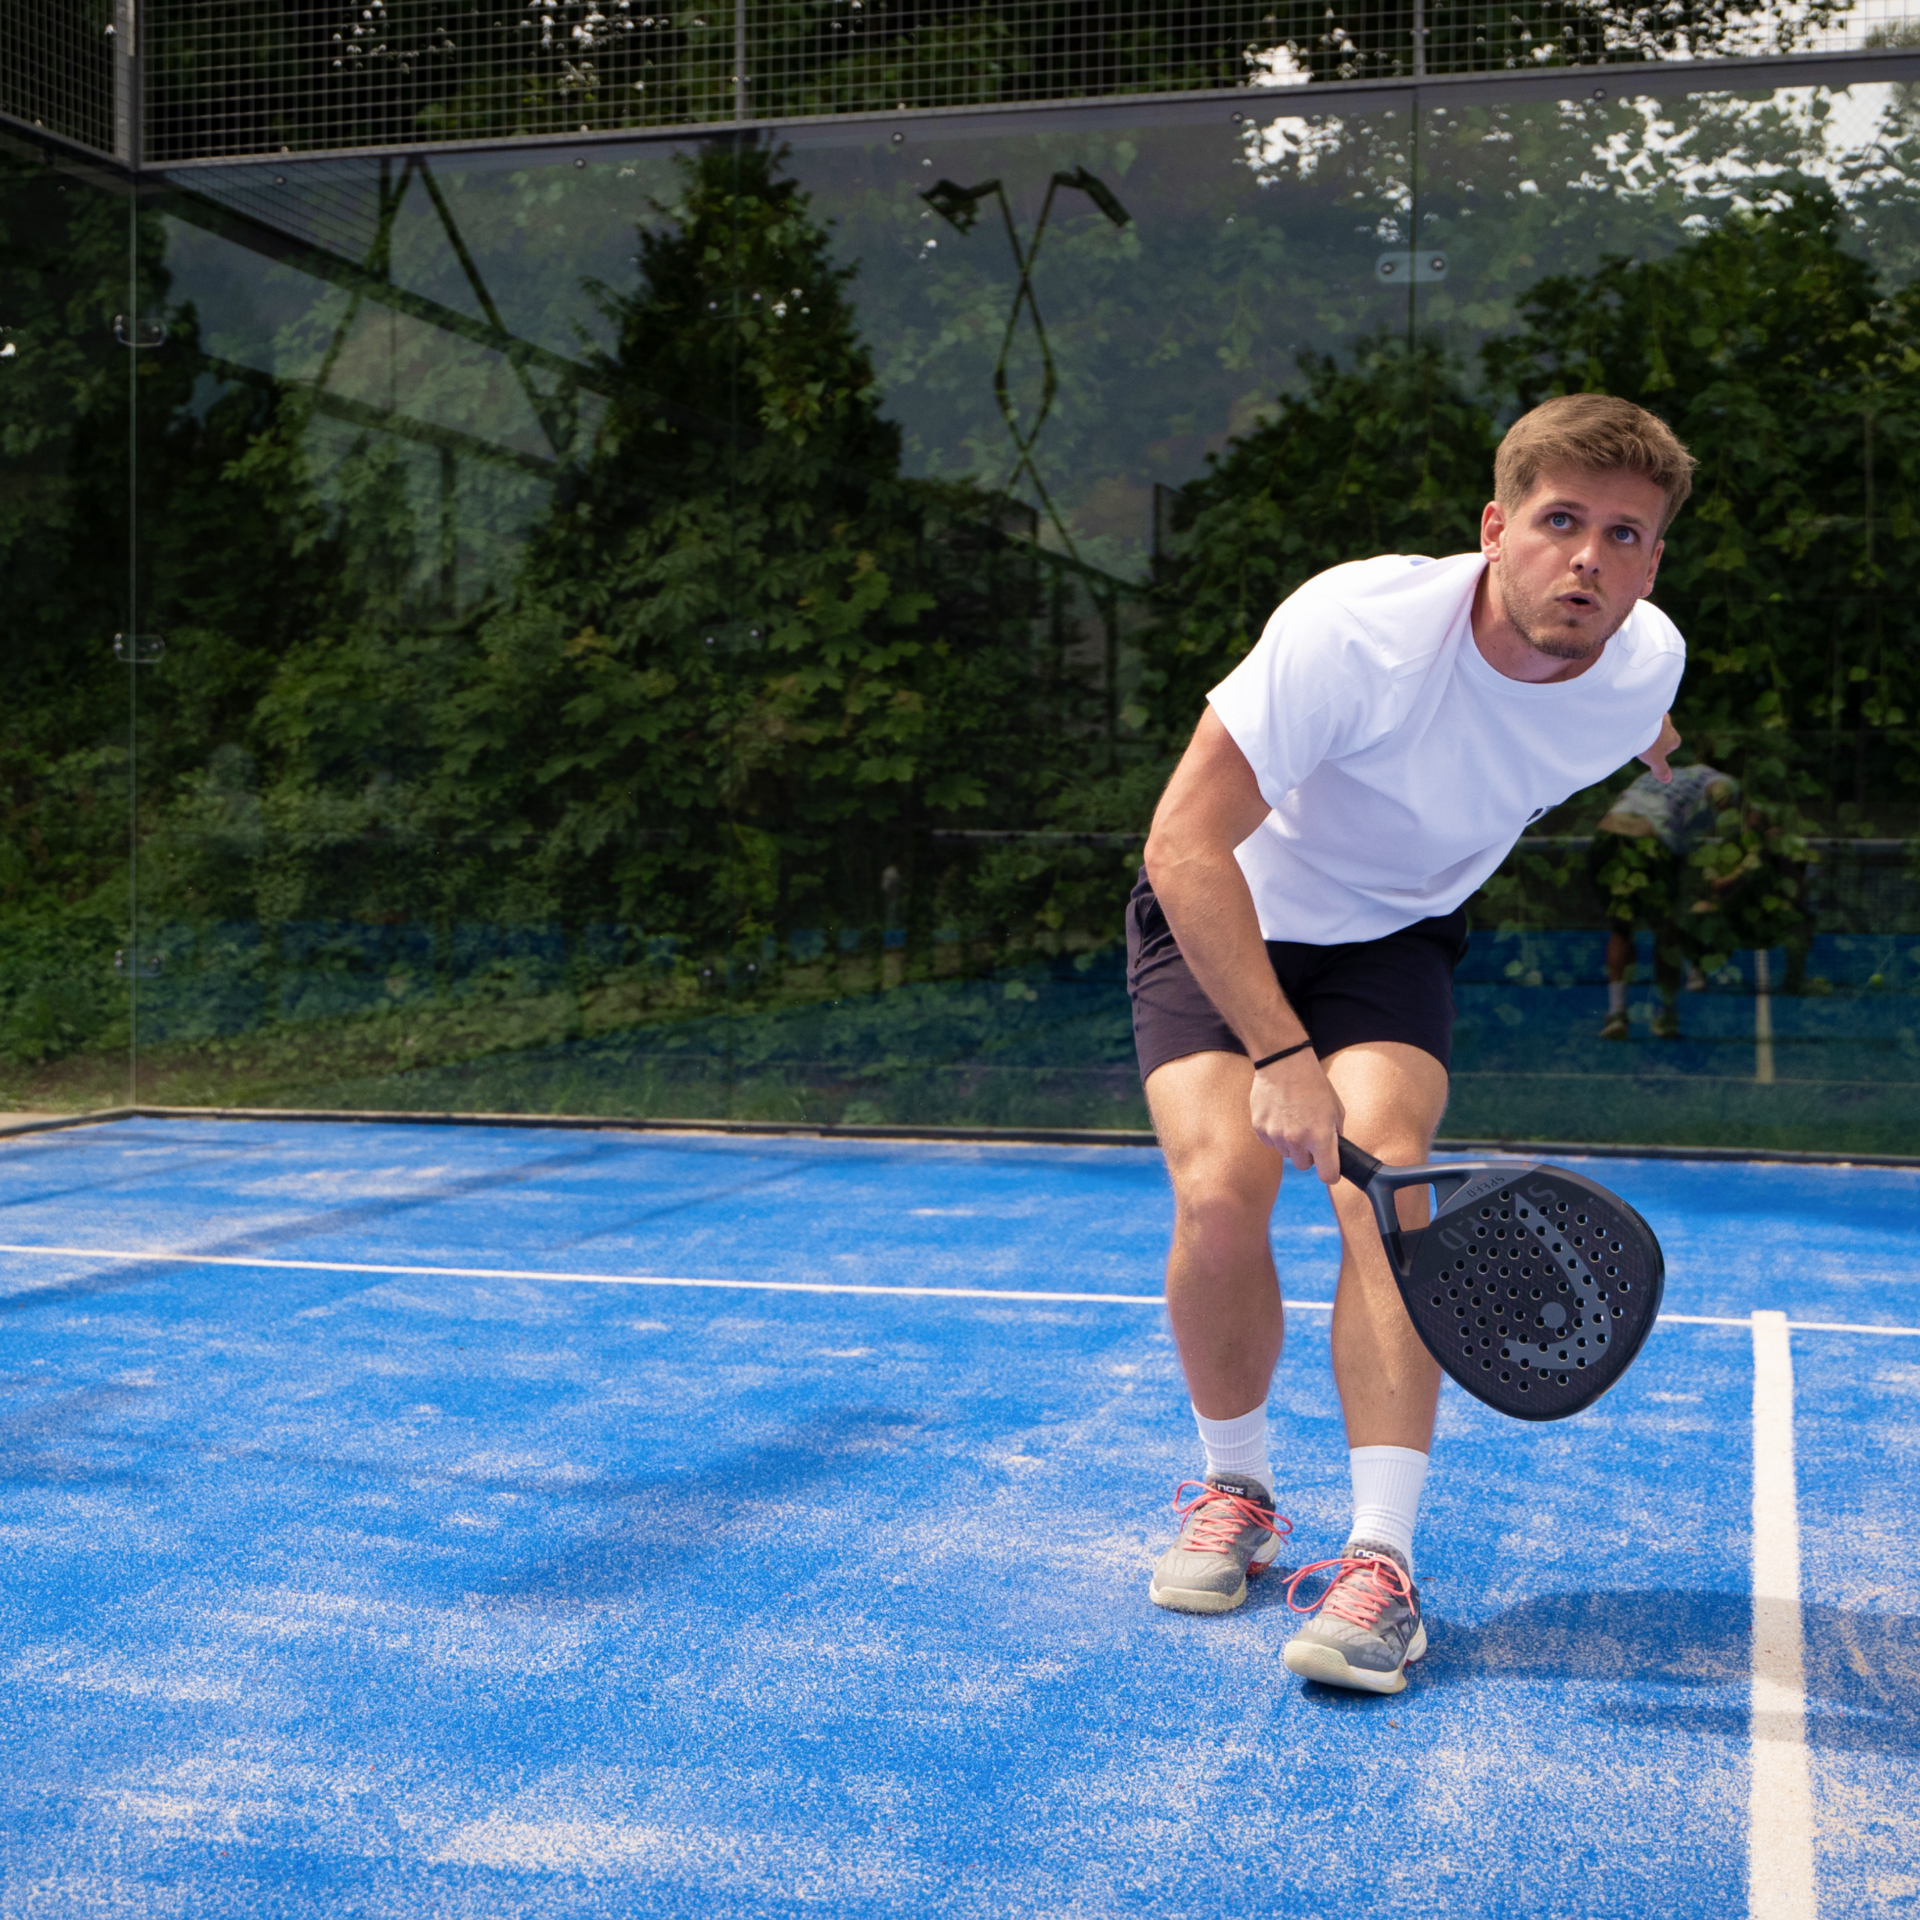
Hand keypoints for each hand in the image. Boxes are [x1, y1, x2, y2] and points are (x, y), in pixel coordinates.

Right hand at [1249, 1050, 1346, 1185]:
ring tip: (1292, 1118)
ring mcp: (1276, 1134)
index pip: (1328, 1174)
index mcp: (1320, 1136)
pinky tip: (1279, 1114)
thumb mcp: (1335, 1108)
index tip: (1329, 1169)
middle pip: (1303, 1165)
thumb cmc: (1313, 1083)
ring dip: (1290, 1143)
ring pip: (1286, 1153)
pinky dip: (1275, 1133)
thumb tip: (1334, 1152)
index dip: (1330, 1174)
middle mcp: (1297, 1140)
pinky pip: (1270, 1142)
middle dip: (1307, 1154)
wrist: (1283, 1062)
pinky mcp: (1260, 1128)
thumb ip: (1336, 1134)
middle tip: (1308, 1134)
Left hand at [1637, 712, 1680, 783]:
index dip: (1665, 750)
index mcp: (1673, 737)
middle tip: (1643, 743)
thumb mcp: (1655, 759)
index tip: (1655, 754)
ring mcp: (1658, 714)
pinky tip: (1628, 725)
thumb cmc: (1650, 740)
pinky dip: (1637, 721)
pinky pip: (1643, 715)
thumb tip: (1667, 780)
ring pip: (1653, 723)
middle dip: (1655, 738)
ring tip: (1634, 735)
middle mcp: (1668, 724)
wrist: (1640, 718)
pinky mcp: (1646, 708)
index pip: (1673, 744)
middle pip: (1664, 732)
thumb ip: (1661, 769)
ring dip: (1646, 728)